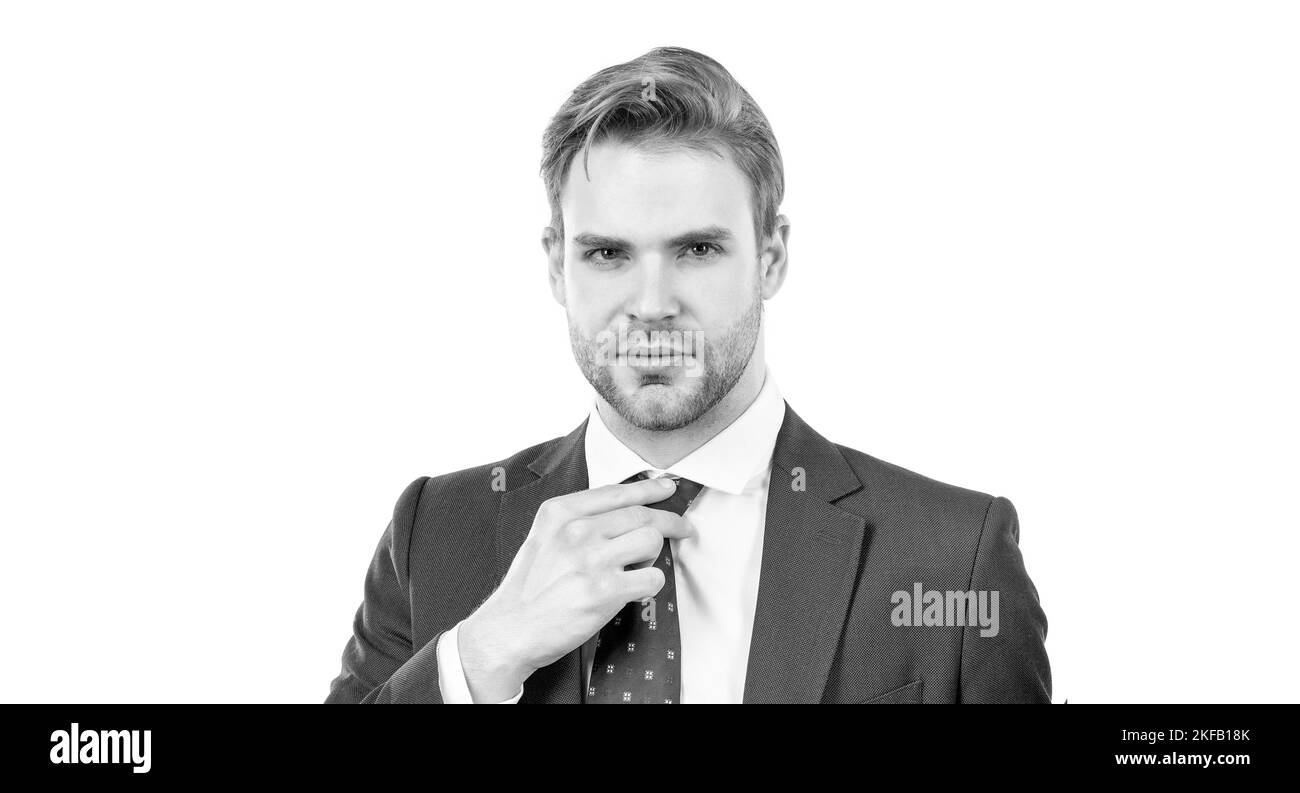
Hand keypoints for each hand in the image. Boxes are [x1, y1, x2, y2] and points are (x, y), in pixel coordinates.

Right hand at [458, 477, 694, 701]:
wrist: (511, 629)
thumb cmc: (529, 588)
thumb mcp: (544, 537)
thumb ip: (578, 520)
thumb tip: (626, 510)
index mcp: (561, 512)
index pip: (617, 492)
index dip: (649, 489)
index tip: (667, 488)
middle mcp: (577, 530)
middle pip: (642, 515)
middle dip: (670, 521)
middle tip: (682, 528)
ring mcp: (592, 559)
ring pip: (651, 541)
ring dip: (652, 557)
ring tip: (636, 570)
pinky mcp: (605, 590)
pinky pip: (652, 578)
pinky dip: (649, 586)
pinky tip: (633, 592)